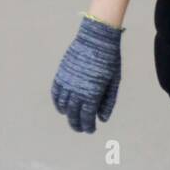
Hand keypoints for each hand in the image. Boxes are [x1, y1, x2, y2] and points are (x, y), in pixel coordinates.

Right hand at [51, 15, 122, 132]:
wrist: (95, 39)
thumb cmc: (109, 60)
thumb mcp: (113, 82)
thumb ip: (107, 102)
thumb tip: (102, 119)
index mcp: (92, 94)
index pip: (87, 117)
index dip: (88, 126)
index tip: (90, 130)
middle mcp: (77, 91)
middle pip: (73, 114)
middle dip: (76, 124)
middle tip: (80, 129)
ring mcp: (67, 82)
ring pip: (63, 105)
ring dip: (67, 114)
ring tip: (72, 118)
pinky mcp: (61, 74)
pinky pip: (55, 93)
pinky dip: (57, 103)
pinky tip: (61, 108)